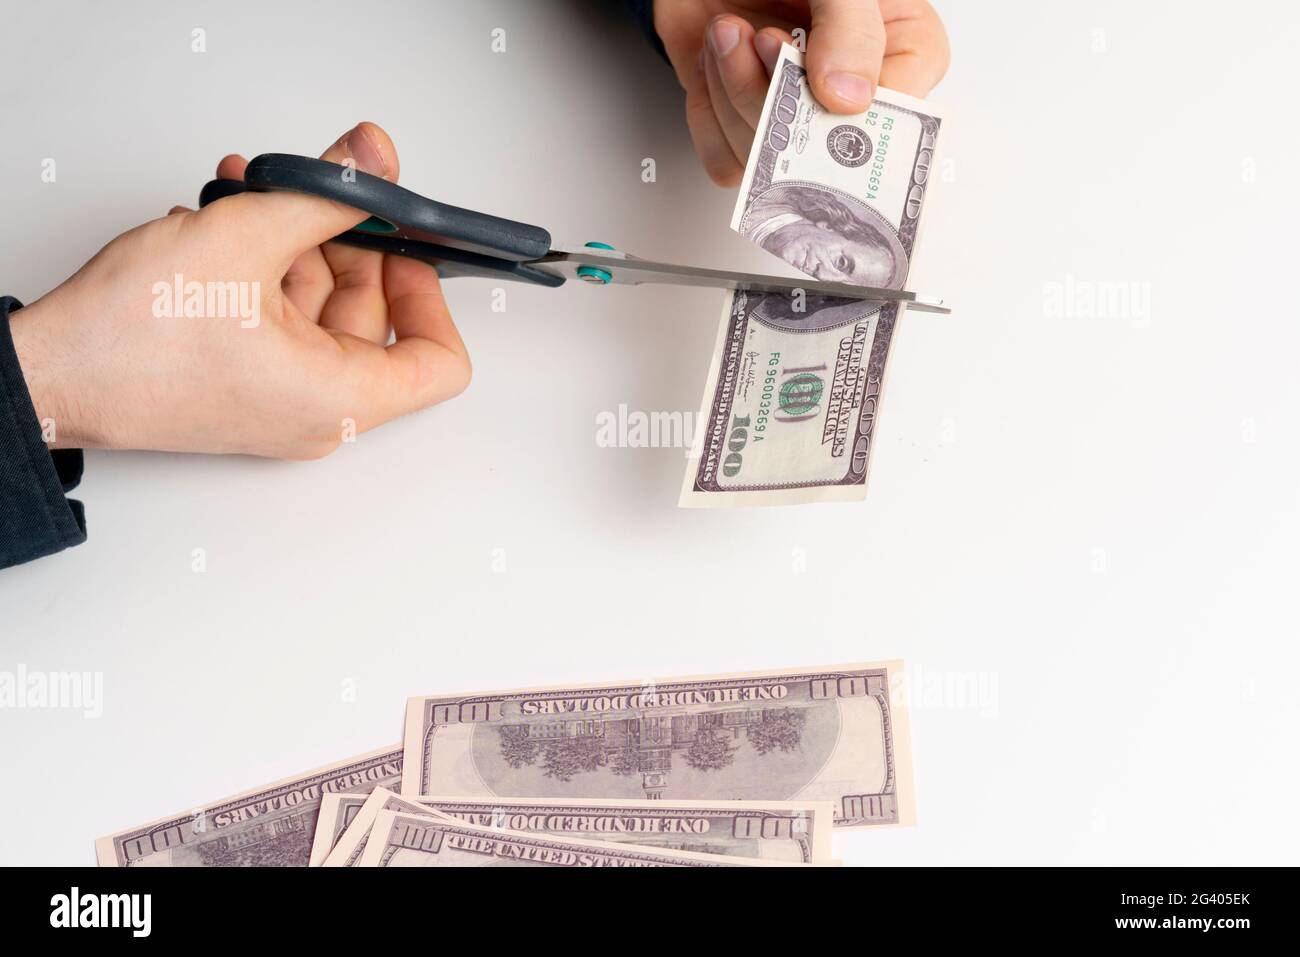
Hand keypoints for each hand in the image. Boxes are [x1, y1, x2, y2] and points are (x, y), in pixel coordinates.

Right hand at [10, 122, 470, 458]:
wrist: (48, 374)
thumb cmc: (129, 339)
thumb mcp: (246, 238)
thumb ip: (326, 195)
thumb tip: (373, 161)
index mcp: (338, 399)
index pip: (439, 363)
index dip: (432, 297)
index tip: (406, 249)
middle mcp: (318, 413)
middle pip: (376, 324)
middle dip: (351, 250)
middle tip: (327, 200)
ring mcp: (281, 403)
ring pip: (323, 315)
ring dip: (301, 246)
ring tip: (262, 197)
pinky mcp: (247, 387)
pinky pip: (284, 323)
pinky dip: (271, 271)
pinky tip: (237, 222)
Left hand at [654, 0, 949, 184]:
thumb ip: (851, 29)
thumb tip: (849, 98)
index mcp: (901, 52)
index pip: (898, 121)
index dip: (851, 120)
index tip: (815, 84)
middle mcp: (850, 92)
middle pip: (824, 154)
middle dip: (778, 100)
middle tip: (762, 39)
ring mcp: (794, 112)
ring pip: (768, 162)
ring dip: (734, 96)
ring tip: (730, 31)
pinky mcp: (742, 124)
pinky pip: (726, 161)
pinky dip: (709, 112)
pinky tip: (715, 61)